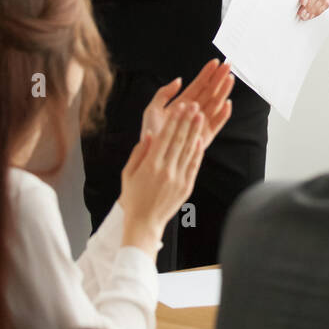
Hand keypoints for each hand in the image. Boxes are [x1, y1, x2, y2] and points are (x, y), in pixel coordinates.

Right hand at [118, 100, 205, 252]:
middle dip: (187, 120)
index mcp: (150, 165)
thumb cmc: (133, 197)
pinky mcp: (187, 186)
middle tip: (194, 105)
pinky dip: (197, 151)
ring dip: (195, 131)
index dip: (174, 120)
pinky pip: (194, 165)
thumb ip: (139, 152)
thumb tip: (151, 134)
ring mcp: (178, 179)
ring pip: (188, 150)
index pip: (164, 137)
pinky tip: (200, 138)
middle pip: (179, 140)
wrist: (144, 222)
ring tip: (200, 116)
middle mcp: (166, 170)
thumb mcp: (128, 173)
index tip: (180, 107)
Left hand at [140, 58, 234, 151]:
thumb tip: (179, 80)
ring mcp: (201, 123)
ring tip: (230, 79)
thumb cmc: (151, 133)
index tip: (215, 62)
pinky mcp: (205, 136)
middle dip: (219, 78)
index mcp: (183, 103)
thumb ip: (164, 93)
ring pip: (216, 104)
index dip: (207, 73)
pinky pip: (217, 124)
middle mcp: (194, 111)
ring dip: (223, 91)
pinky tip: (227, 104)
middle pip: (210, 92)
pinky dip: (223, 115)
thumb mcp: (152, 109)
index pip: (198, 85)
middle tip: (228, 65)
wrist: (152, 153)